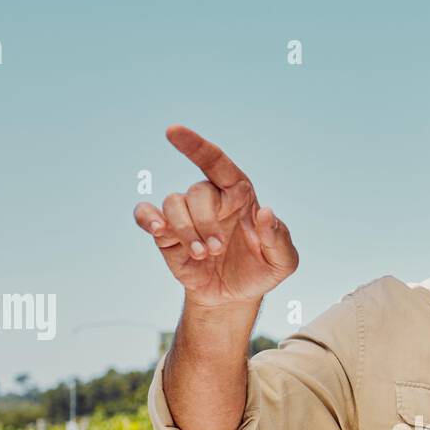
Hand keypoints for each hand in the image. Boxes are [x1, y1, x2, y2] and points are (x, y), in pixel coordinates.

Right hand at [133, 125, 298, 306]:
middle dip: (205, 222)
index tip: (173, 131)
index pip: (215, 161)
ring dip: (185, 230)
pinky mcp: (166, 234)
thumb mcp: (283, 261)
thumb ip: (279, 238)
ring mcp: (186, 215)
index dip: (195, 145)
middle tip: (216, 249)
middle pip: (197, 192)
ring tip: (202, 254)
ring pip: (172, 203)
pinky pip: (146, 214)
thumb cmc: (261, 271)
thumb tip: (265, 213)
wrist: (235, 297)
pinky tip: (158, 230)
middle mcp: (210, 199)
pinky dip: (147, 218)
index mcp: (238, 194)